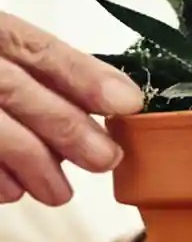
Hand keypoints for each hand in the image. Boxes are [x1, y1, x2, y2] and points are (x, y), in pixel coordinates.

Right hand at [0, 12, 143, 204]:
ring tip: (59, 192)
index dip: (85, 76)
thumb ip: (38, 72)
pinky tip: (12, 191)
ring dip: (31, 162)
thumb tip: (108, 104)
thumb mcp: (2, 55)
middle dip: (66, 127)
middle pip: (14, 89)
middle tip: (105, 159)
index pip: (38, 49)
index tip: (129, 102)